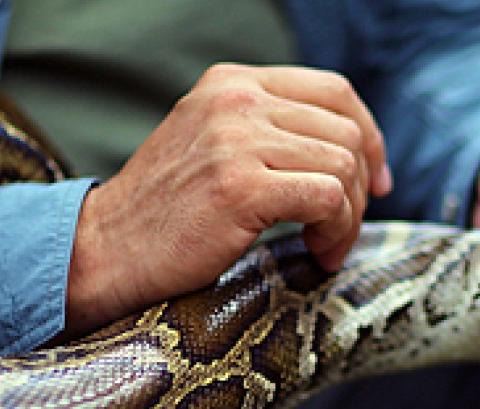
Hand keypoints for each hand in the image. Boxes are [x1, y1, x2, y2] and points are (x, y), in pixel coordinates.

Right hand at [62, 63, 392, 336]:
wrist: (105, 251)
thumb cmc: (162, 215)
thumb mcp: (211, 145)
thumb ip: (266, 132)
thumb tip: (348, 151)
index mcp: (231, 83)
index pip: (334, 91)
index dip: (369, 137)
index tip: (375, 182)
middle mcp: (236, 100)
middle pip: (346, 131)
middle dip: (359, 188)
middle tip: (340, 230)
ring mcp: (236, 140)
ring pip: (343, 165)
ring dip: (348, 217)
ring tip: (324, 247)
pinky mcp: (240, 186)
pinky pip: (328, 198)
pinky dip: (336, 232)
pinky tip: (317, 253)